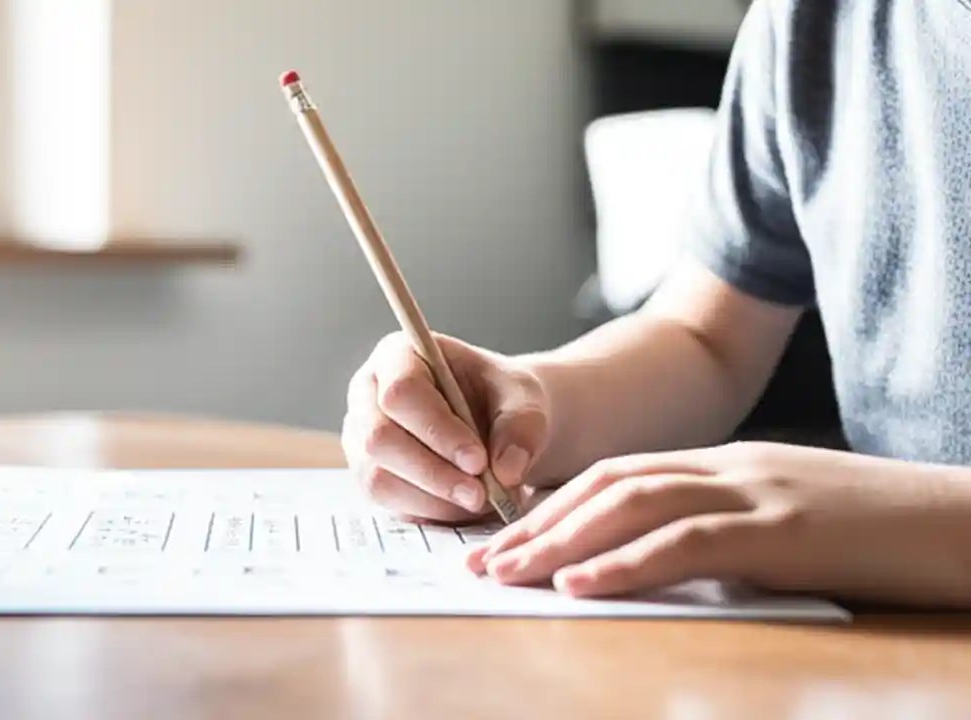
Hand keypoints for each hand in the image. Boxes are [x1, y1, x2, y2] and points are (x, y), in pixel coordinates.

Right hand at [341, 332, 552, 522]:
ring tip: (478, 501)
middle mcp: (367, 393)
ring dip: (431, 498)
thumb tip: (506, 470)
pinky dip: (426, 511)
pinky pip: (386, 501)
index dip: (436, 429)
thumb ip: (521, 426)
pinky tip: (460, 507)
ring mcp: (360, 436)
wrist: (495, 421)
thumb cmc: (501, 398)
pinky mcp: (366, 473)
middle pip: (379, 439)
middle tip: (480, 494)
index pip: (400, 392)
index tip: (477, 460)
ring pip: (377, 476)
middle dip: (433, 473)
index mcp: (398, 356)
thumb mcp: (525, 398)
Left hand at [467, 442, 970, 606]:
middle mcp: (730, 468)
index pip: (618, 475)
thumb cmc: (877, 533)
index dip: (554, 506)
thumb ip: (720, 534)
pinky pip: (687, 543)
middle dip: (537, 524)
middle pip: (609, 484)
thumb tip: (655, 565)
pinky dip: (625, 562)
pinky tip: (580, 585)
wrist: (966, 520)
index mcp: (726, 465)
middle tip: (483, 561)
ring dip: (560, 541)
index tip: (507, 541)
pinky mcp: (785, 530)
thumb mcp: (784, 524)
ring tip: (508, 575)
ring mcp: (757, 492)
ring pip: (634, 504)